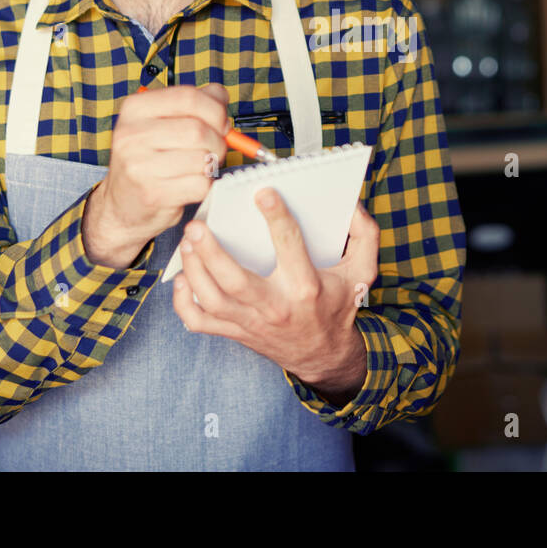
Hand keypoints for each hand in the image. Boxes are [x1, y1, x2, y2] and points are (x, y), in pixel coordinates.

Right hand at [82, 83, 229, 268]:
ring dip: (211, 165)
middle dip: (217, 141)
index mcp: (135, 109)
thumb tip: (220, 97)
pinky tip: (192, 185)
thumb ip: (193, 105)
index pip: (188, 97)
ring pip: (202, 158)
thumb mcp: (161, 124)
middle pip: (198, 129)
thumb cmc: (148, 161)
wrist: (121, 205)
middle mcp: (131, 135)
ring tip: (200, 167)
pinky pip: (200, 184)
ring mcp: (139, 166)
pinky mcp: (152, 194)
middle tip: (214, 149)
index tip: (221, 121)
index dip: (215, 109)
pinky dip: (205, 186)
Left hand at [172, 192, 380, 400]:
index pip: (289, 247)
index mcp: (306, 286)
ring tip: (188, 241)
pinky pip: (199, 322)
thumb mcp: (362, 272)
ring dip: (194, 269)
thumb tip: (351, 205)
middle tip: (198, 225)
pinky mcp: (235, 332)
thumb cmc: (337, 307)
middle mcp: (275, 306)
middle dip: (212, 252)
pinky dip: (183, 302)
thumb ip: (365, 235)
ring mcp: (251, 322)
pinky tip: (181, 278)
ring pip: (211, 299)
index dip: (276, 217)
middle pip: (235, 281)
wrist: (324, 355)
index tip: (263, 192)